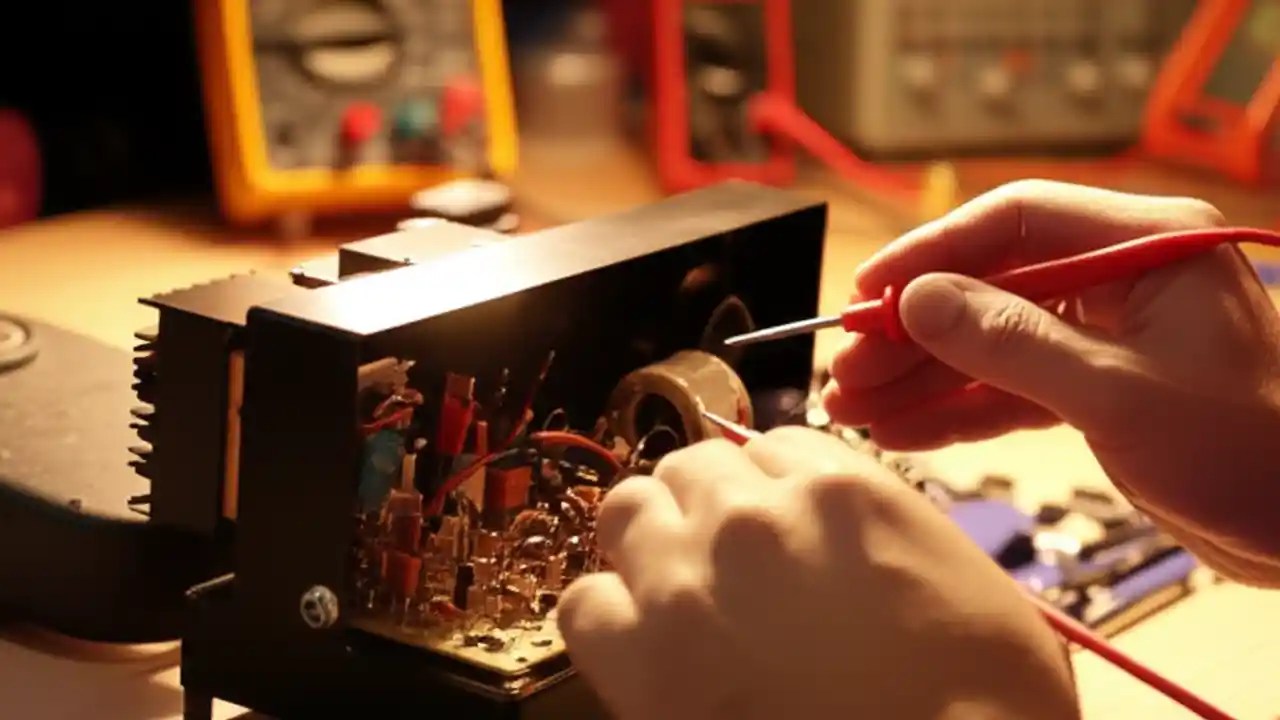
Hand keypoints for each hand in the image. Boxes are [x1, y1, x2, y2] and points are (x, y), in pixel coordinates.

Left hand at [556, 427, 1077, 719]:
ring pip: (629, 511)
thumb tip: (845, 529)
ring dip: (650, 542)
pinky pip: (584, 602)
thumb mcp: (968, 584)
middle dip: (708, 507)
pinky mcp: (638, 657)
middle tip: (728, 564)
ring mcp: (685, 580)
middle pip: (693, 468)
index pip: (772, 446)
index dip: (773, 488)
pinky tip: (643, 648)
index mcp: (840, 491)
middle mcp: (752, 517)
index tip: (780, 526)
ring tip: (677, 593)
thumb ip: (891, 528)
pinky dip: (608, 617)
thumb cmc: (985, 705)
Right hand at [823, 180, 1279, 584]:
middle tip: (845, 370)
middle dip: (913, 332)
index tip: (865, 292)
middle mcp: (1120, 278)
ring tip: (854, 407)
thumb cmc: (1246, 451)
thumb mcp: (1116, 393)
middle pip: (989, 285)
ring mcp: (1104, 335)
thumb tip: (916, 300)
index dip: (930, 254)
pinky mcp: (1096, 388)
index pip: (1013, 221)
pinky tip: (902, 428)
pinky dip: (958, 409)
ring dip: (922, 376)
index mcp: (1144, 245)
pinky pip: (1010, 388)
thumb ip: (1009, 342)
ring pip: (990, 342)